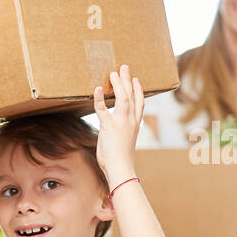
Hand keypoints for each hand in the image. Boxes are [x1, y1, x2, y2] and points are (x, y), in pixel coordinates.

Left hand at [93, 65, 143, 186]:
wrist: (121, 168)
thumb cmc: (120, 160)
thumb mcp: (124, 143)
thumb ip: (122, 134)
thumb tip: (116, 134)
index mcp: (135, 125)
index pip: (140, 103)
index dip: (139, 90)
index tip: (137, 80)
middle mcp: (131, 121)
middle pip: (132, 95)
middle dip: (128, 80)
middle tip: (124, 67)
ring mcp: (121, 122)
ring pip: (122, 98)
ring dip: (118, 84)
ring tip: (114, 73)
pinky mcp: (109, 126)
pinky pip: (103, 109)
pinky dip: (99, 98)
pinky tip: (96, 89)